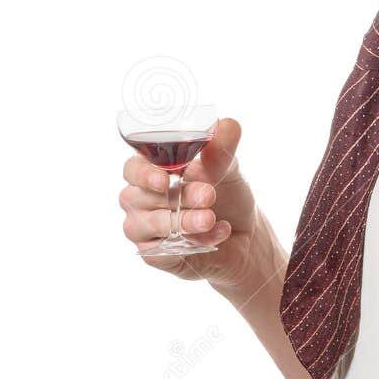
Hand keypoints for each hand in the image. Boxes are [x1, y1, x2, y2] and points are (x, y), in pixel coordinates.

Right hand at [118, 118, 274, 294]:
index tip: (165, 178)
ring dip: (184, 221)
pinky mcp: (154, 254)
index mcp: (151, 171)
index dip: (144, 173)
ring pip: (151, 224)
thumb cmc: (228, 196)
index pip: (132, 168)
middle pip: (141, 197)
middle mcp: (139, 199)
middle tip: (207, 195)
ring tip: (212, 218)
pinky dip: (194, 242)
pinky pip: (164, 250)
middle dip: (177, 197)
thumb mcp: (228, 170)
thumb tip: (228, 124)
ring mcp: (143, 228)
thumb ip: (222, 150)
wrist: (246, 237)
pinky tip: (217, 234)